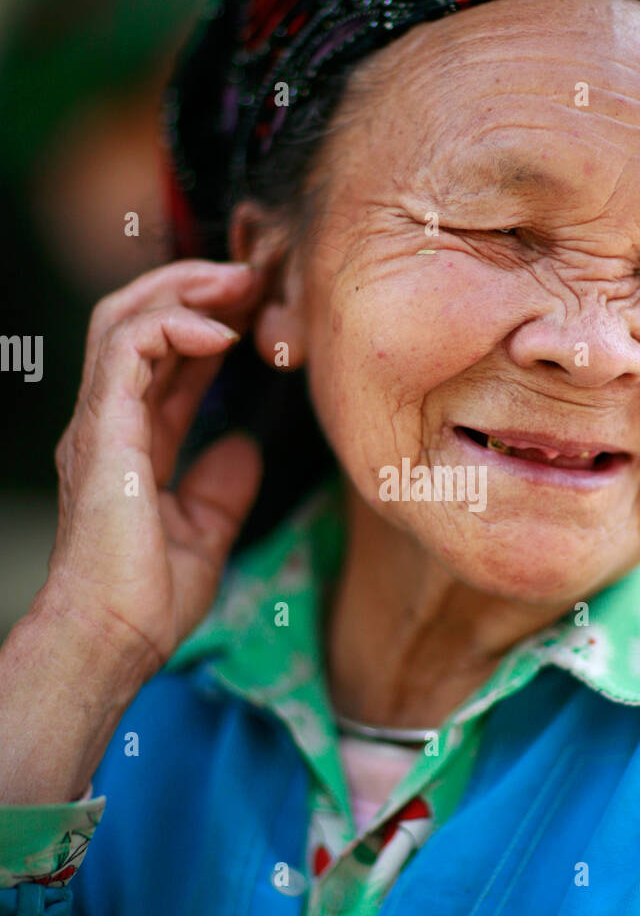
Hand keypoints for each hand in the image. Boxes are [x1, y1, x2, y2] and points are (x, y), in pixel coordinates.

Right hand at [36, 259, 266, 677]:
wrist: (113, 638)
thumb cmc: (146, 600)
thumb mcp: (204, 533)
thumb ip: (222, 486)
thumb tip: (245, 447)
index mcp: (132, 441)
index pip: (166, 358)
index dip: (212, 323)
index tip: (263, 308)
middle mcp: (110, 420)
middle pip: (138, 319)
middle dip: (195, 286)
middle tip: (254, 277)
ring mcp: (100, 421)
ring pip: (124, 316)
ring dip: (185, 290)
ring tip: (240, 284)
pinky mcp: (102, 428)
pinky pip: (127, 346)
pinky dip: (174, 325)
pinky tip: (222, 334)